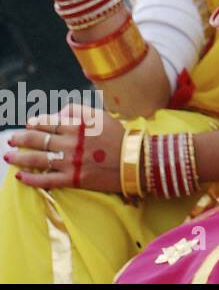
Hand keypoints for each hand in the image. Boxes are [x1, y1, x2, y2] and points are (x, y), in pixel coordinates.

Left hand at [6, 103, 123, 192]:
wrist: (135, 160)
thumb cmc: (119, 136)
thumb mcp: (101, 116)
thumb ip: (78, 110)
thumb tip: (59, 112)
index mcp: (77, 125)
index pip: (47, 122)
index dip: (34, 123)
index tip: (28, 125)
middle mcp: (70, 142)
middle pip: (37, 139)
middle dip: (20, 139)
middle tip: (11, 139)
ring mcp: (70, 162)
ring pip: (37, 159)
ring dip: (19, 157)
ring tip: (8, 156)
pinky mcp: (74, 178)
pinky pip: (46, 180)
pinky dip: (31, 179)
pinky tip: (20, 176)